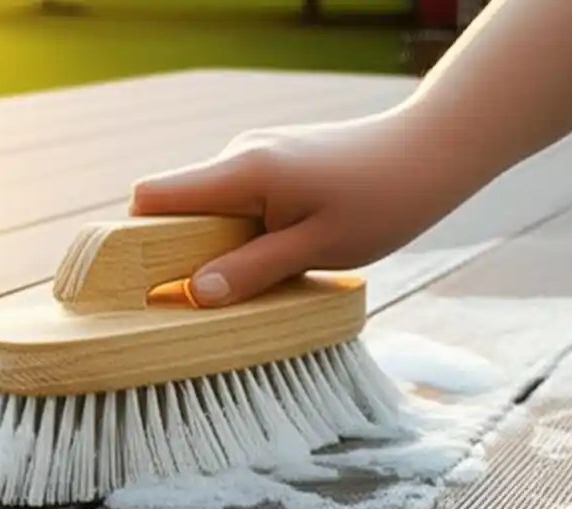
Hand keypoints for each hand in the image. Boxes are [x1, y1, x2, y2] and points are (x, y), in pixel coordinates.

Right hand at [129, 108, 490, 306]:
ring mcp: (256, 153)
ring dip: (220, 242)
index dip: (139, 238)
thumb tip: (195, 295)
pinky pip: (235, 199)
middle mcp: (239, 154)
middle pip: (175, 204)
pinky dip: (243, 229)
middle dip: (183, 250)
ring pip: (208, 205)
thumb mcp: (317, 248)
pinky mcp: (274, 160)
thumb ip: (252, 270)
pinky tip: (281, 248)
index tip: (152, 281)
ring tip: (262, 271)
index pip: (151, 197)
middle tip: (215, 292)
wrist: (433, 150)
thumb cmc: (383, 199)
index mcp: (242, 171)